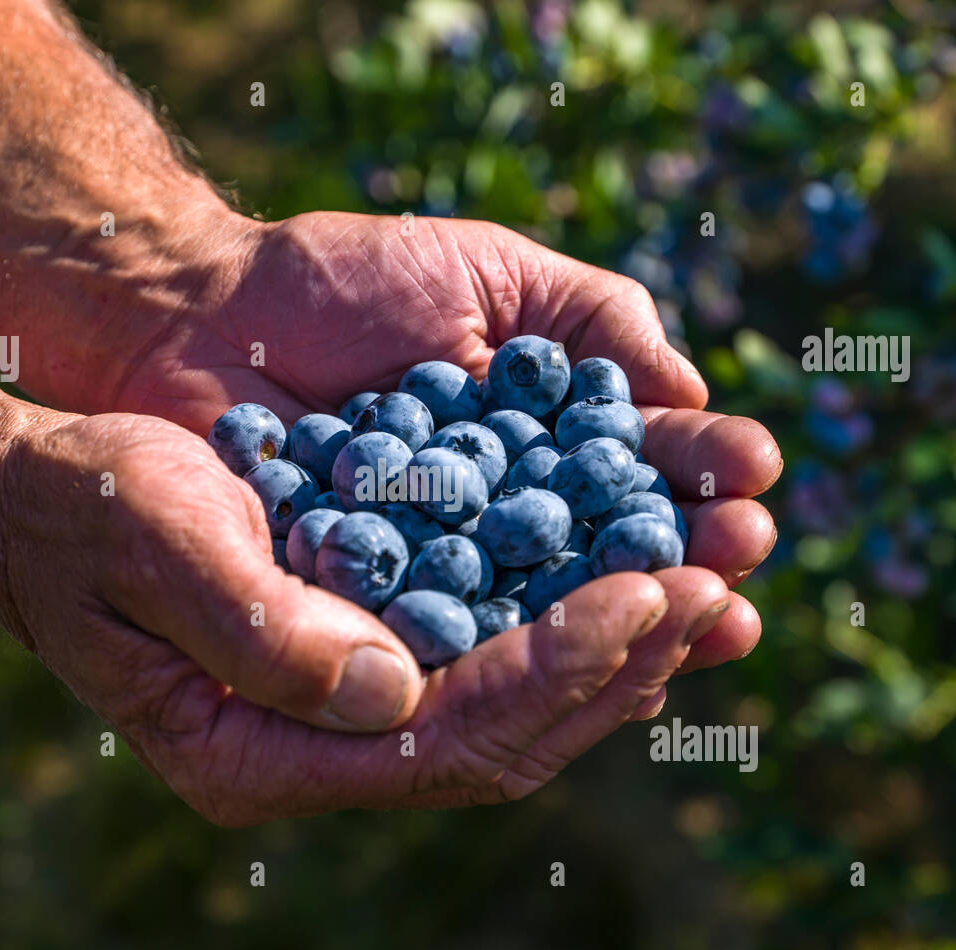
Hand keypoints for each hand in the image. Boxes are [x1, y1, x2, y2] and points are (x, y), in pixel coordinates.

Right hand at [0, 411, 739, 825]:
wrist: (42, 489)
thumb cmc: (84, 506)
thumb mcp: (158, 547)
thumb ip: (262, 632)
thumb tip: (394, 693)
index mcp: (259, 749)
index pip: (443, 734)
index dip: (554, 670)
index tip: (649, 596)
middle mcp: (317, 745)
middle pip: (502, 736)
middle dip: (618, 667)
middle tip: (718, 595)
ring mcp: (346, 704)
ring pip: (512, 704)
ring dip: (618, 651)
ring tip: (712, 591)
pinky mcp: (366, 649)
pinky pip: (489, 653)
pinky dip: (568, 619)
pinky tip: (632, 577)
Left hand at [98, 209, 780, 668]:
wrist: (200, 316)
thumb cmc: (341, 284)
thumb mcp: (485, 274)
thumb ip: (591, 322)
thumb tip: (689, 399)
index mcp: (541, 446)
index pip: (638, 474)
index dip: (701, 480)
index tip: (755, 480)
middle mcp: (505, 525)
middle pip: (613, 561)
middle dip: (688, 562)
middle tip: (743, 561)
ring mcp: (446, 581)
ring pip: (553, 622)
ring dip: (631, 626)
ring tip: (700, 617)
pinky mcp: (379, 624)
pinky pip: (462, 658)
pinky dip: (524, 668)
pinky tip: (591, 670)